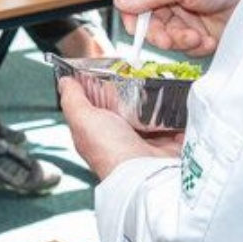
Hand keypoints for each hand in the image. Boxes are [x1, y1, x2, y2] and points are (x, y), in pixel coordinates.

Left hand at [59, 78, 183, 177]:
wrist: (146, 173)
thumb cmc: (110, 149)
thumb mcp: (82, 118)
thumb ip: (72, 99)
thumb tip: (64, 81)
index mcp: (98, 134)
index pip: (97, 107)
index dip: (100, 88)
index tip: (109, 68)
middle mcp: (121, 140)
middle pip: (126, 109)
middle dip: (133, 92)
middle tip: (140, 72)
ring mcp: (146, 144)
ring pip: (152, 115)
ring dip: (157, 101)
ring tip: (161, 81)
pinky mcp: (170, 146)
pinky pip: (176, 125)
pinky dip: (178, 114)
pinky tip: (178, 99)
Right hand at [115, 0, 242, 56]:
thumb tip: (119, 2)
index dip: (134, 15)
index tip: (137, 30)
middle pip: (149, 23)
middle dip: (159, 34)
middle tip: (168, 41)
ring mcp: (187, 18)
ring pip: (166, 37)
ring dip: (180, 41)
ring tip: (197, 38)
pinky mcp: (201, 35)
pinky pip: (186, 49)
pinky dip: (196, 47)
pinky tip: (209, 41)